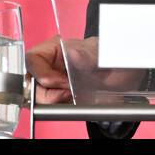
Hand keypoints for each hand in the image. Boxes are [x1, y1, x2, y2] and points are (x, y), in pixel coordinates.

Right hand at [25, 34, 146, 104]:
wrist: (125, 80)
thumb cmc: (114, 62)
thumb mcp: (106, 57)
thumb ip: (88, 55)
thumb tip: (72, 52)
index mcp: (58, 47)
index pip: (33, 59)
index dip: (42, 73)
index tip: (62, 83)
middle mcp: (50, 63)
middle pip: (29, 80)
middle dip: (47, 93)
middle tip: (68, 93)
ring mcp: (51, 79)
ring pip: (35, 95)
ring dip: (52, 100)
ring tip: (71, 95)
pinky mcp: (54, 94)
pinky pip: (45, 105)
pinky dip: (56, 106)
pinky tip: (70, 100)